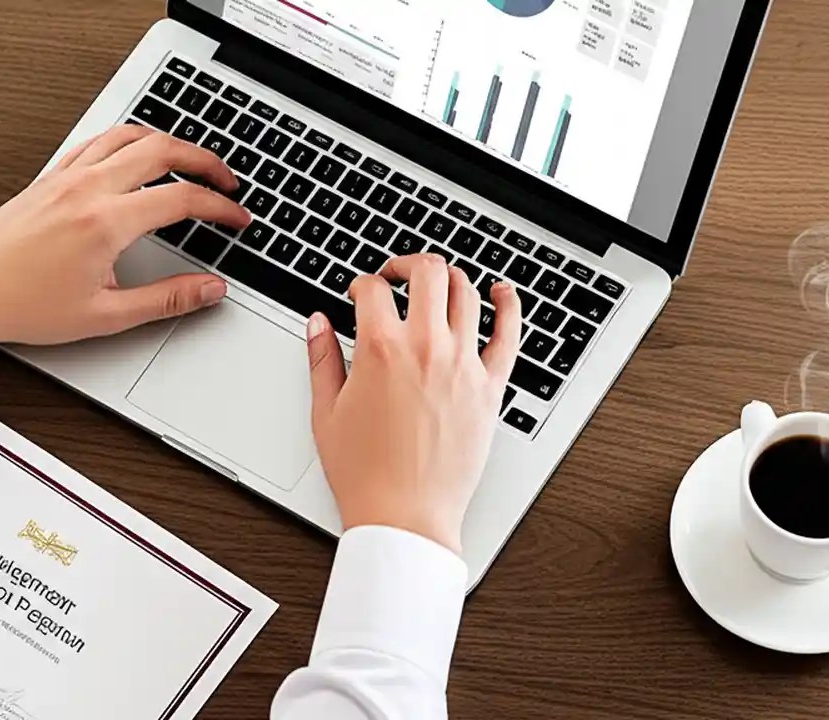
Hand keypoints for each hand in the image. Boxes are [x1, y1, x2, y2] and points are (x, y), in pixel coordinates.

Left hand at [0, 125, 250, 348]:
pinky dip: (131, 140)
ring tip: (192, 162)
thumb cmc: (23, 304)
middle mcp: (88, 189)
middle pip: (163, 149)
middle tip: (227, 181)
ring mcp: (68, 176)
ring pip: (131, 135)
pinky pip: (100, 140)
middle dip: (206, 161)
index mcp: (106, 223)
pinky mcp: (52, 176)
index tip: (237, 219)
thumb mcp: (107, 316)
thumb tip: (209, 290)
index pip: (183, 199)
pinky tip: (139, 155)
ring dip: (170, 142)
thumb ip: (168, 300)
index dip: (221, 208)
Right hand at [306, 254, 521, 552]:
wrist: (404, 516)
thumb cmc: (364, 473)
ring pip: (467, 292)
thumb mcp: (325, 412)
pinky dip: (509, 305)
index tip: (359, 295)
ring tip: (436, 286)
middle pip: (427, 273)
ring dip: (448, 279)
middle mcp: (426, 347)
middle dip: (406, 265)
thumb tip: (318, 323)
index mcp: (380, 349)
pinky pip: (509, 334)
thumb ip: (321, 359)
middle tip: (396, 276)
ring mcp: (463, 364)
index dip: (361, 284)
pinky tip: (502, 292)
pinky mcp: (490, 387)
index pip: (372, 288)